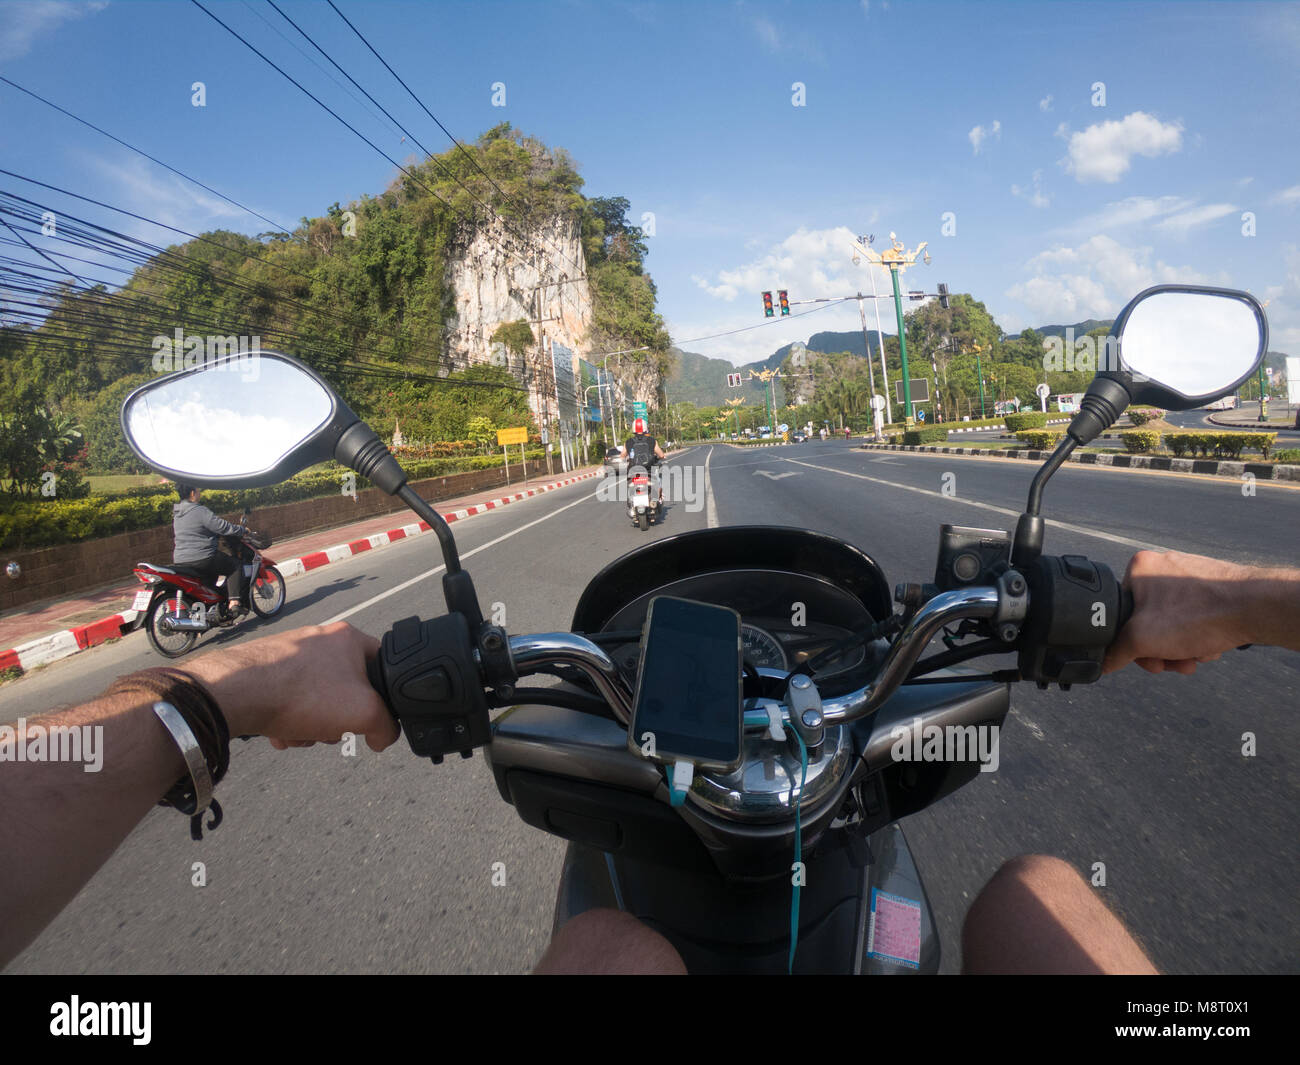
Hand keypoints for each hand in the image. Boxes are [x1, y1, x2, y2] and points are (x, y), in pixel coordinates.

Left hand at [183, 622, 399, 750]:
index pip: (383, 666)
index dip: (383, 697)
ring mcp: (290, 653)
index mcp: (349, 638)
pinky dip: (287, 720)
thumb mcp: (364, 714)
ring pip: (315, 697)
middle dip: (338, 719)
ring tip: (298, 735)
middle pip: (346, 688)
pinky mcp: (265, 668)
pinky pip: (287, 699)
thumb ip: (386, 726)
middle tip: (329, 731)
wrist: (236, 694)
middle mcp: (320, 639)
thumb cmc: (302, 694)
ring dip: (311, 725)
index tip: (369, 717)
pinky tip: (279, 733)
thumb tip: (382, 737)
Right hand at [1103, 550, 1250, 674]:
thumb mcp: (1141, 639)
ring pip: (1173, 622)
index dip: (1131, 643)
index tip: (1146, 659)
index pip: (1120, 612)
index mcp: (1139, 567)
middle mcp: (1164, 565)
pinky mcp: (1213, 586)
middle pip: (1148, 620)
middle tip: (1172, 664)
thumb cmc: (1198, 615)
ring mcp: (1190, 574)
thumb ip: (1115, 652)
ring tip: (1194, 657)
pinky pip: (1195, 617)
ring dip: (1180, 647)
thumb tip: (1103, 662)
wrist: (1254, 608)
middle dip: (1160, 650)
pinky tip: (1209, 645)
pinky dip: (1199, 636)